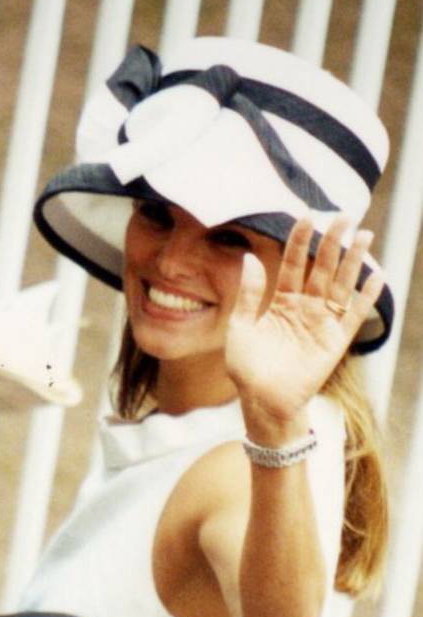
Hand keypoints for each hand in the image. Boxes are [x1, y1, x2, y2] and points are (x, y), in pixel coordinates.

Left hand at [226, 215, 383, 437]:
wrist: (261, 400)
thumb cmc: (247, 367)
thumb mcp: (240, 326)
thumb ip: (249, 293)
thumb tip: (250, 258)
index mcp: (281, 301)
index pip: (293, 264)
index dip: (299, 241)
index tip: (305, 216)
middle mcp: (305, 307)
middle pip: (322, 268)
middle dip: (332, 242)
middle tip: (343, 216)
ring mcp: (322, 322)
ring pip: (340, 284)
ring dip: (353, 261)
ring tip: (364, 235)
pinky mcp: (335, 340)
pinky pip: (353, 314)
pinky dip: (365, 296)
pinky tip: (376, 276)